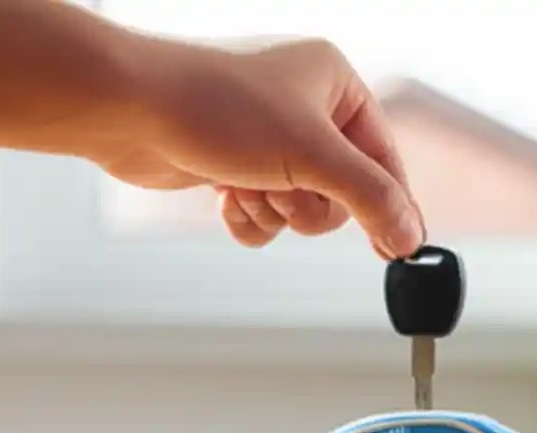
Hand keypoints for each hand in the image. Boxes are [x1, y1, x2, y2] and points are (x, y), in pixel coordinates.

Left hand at [98, 37, 423, 258]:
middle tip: (285, 191)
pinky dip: (249, 216)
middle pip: (344, 189)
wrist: (124, 107)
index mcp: (334, 82)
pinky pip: (266, 213)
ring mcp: (267, 136)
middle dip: (311, 202)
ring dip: (275, 209)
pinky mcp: (234, 163)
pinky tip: (226, 197)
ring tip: (246, 184)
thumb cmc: (216, 106)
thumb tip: (411, 235)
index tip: (401, 247)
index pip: (383, 155)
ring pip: (303, 206)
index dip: (393, 203)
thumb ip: (372, 198)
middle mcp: (304, 105)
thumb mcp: (313, 154)